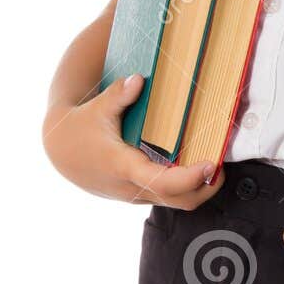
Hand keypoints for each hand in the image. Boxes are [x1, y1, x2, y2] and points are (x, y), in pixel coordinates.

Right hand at [41, 73, 225, 207]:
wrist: (60, 151)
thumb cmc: (81, 127)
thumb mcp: (97, 108)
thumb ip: (118, 95)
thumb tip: (137, 80)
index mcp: (123, 167)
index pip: (162, 182)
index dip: (190, 178)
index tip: (211, 164)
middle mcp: (131, 188)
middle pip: (179, 201)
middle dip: (207, 188)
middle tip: (222, 164)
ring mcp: (135, 195)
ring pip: (175, 203)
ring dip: (199, 189)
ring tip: (215, 164)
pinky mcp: (137, 194)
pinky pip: (167, 197)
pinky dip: (186, 187)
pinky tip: (196, 166)